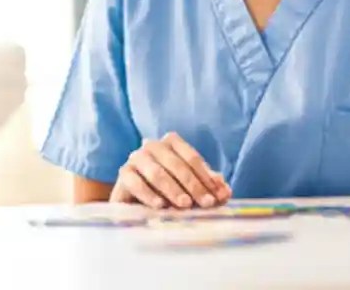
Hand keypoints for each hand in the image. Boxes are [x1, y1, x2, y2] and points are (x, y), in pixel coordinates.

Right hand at [111, 132, 230, 209]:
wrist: (135, 201)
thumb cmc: (168, 191)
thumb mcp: (191, 188)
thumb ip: (208, 187)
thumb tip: (225, 191)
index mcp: (171, 143)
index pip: (192, 158)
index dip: (207, 178)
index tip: (218, 196)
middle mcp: (152, 146)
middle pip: (176, 164)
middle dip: (193, 185)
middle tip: (205, 203)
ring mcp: (136, 159)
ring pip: (156, 172)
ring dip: (173, 189)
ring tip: (185, 205)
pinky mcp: (124, 175)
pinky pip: (136, 182)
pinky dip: (149, 194)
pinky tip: (160, 206)